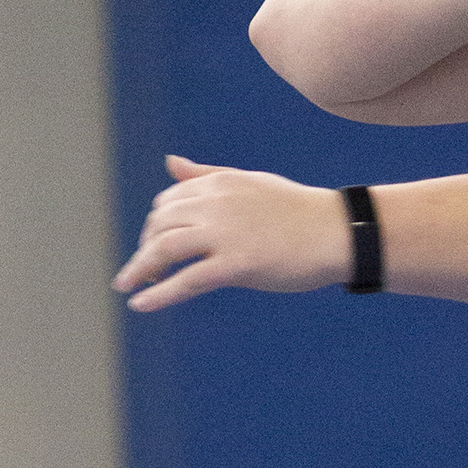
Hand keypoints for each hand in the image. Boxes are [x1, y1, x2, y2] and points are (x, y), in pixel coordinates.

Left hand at [113, 155, 351, 311]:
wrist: (339, 233)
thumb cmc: (300, 211)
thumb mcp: (251, 184)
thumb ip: (208, 175)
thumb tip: (170, 162)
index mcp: (221, 183)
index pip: (168, 202)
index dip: (156, 226)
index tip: (154, 246)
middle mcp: (218, 203)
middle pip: (160, 225)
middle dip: (145, 248)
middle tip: (140, 271)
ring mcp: (227, 233)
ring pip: (165, 249)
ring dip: (139, 269)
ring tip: (127, 285)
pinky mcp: (238, 264)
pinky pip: (186, 281)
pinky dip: (158, 294)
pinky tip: (140, 305)